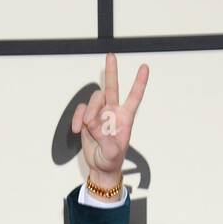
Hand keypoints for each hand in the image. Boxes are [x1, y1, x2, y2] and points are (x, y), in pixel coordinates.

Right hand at [71, 51, 148, 188]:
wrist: (100, 168)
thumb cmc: (111, 161)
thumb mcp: (112, 154)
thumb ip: (105, 140)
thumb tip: (94, 125)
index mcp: (125, 119)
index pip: (134, 97)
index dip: (139, 82)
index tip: (145, 67)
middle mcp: (113, 112)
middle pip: (112, 87)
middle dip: (111, 71)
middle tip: (111, 56)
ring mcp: (100, 113)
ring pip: (94, 99)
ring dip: (89, 111)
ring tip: (87, 126)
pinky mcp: (87, 118)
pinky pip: (81, 110)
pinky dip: (78, 118)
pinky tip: (77, 130)